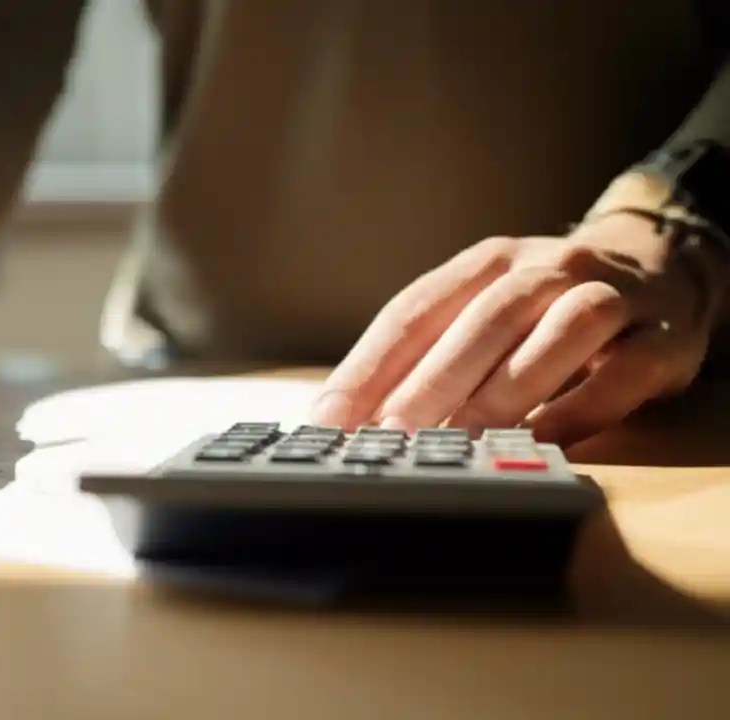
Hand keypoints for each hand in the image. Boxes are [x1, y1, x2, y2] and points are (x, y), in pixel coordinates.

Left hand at [310, 212, 726, 444]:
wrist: (665, 269)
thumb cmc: (548, 308)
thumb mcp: (487, 311)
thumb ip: (430, 355)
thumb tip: (353, 419)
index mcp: (487, 264)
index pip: (415, 311)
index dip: (370, 366)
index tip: (331, 417)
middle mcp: (547, 268)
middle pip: (485, 318)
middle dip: (434, 380)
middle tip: (394, 434)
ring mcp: (612, 296)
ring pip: (562, 331)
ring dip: (507, 388)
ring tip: (463, 439)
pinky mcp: (663, 339)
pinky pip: (622, 373)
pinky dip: (579, 410)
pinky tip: (538, 442)